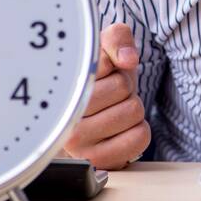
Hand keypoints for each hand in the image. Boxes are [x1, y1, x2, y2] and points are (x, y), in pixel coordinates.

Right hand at [61, 22, 150, 169]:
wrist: (99, 117)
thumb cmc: (103, 81)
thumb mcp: (106, 50)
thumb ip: (117, 38)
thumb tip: (127, 59)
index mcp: (59, 86)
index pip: (103, 63)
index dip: (112, 65)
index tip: (102, 72)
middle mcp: (62, 116)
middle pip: (122, 87)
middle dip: (125, 87)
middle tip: (110, 96)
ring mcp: (77, 143)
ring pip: (133, 111)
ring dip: (132, 108)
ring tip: (114, 112)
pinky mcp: (98, 161)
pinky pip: (140, 137)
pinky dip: (139, 131)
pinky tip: (121, 131)